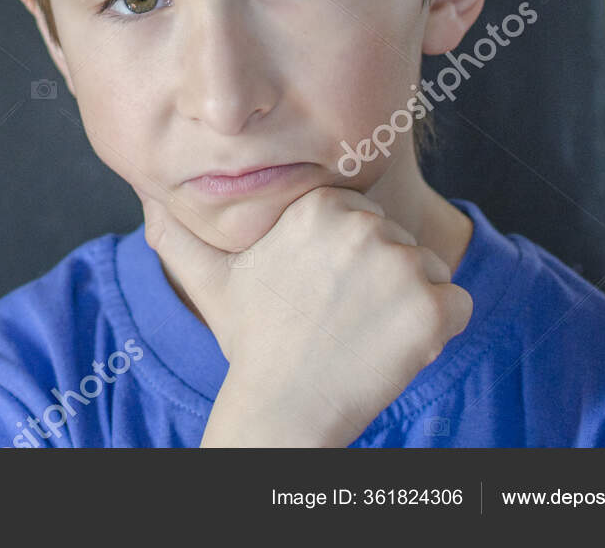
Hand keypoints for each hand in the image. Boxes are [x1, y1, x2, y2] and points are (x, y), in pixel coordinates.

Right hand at [139, 184, 472, 446]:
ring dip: (408, 307)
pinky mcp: (432, 308)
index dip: (348, 264)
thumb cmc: (254, 343)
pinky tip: (394, 350)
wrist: (284, 407)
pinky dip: (438, 333)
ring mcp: (401, 264)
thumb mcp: (212, 278)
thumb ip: (180, 233)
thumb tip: (147, 199)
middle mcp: (362, 223)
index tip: (320, 295)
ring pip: (428, 275)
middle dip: (380, 283)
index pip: (364, 221)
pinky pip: (458, 308)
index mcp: (318, 204)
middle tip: (338, 320)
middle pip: (399, 244)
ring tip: (361, 335)